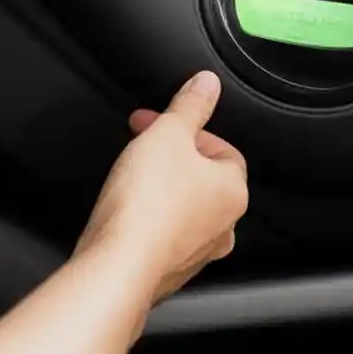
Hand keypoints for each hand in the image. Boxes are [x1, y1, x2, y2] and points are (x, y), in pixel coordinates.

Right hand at [75, 71, 246, 302]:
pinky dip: (149, 219)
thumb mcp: (166, 135)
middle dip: (172, 158)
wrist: (119, 263)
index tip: (160, 124)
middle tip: (141, 146)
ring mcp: (198, 252)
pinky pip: (164, 234)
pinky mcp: (169, 269)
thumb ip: (189, 105)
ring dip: (161, 189)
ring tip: (130, 179)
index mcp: (233, 191)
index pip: (222, 148)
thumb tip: (206, 84)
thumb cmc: (146, 205)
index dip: (188, 131)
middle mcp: (224, 226)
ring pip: (184, 208)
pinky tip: (126, 212)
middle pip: (202, 179)